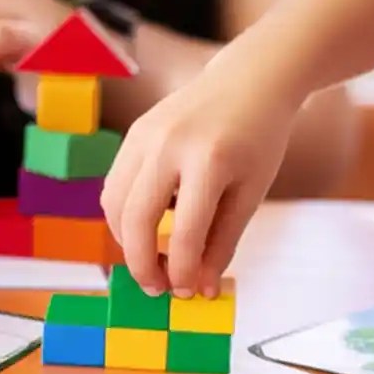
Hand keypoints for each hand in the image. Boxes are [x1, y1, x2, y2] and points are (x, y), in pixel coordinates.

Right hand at [101, 63, 301, 298]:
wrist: (250, 80)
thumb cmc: (259, 140)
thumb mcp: (251, 193)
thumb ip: (223, 242)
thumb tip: (201, 289)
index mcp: (209, 160)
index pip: (184, 231)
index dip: (182, 271)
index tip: (188, 293)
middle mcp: (169, 144)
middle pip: (135, 219)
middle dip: (141, 264)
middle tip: (158, 290)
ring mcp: (145, 135)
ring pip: (114, 204)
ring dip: (126, 242)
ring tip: (153, 260)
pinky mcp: (133, 133)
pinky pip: (114, 186)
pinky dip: (125, 216)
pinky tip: (149, 228)